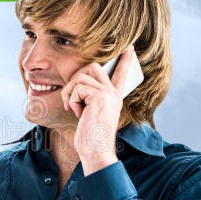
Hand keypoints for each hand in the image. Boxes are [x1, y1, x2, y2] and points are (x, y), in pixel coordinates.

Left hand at [60, 45, 134, 174]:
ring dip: (70, 93)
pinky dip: (71, 101)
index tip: (130, 48)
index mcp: (114, 97)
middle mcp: (113, 93)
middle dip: (76, 78)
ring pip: (80, 77)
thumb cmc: (90, 137)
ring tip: (73, 109)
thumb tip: (77, 86)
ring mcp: (108, 94)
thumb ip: (90, 99)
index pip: (121, 74)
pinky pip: (77, 88)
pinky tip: (77, 113)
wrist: (96, 151)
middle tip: (72, 96)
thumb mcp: (91, 114)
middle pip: (93, 66)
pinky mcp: (100, 97)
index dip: (125, 60)